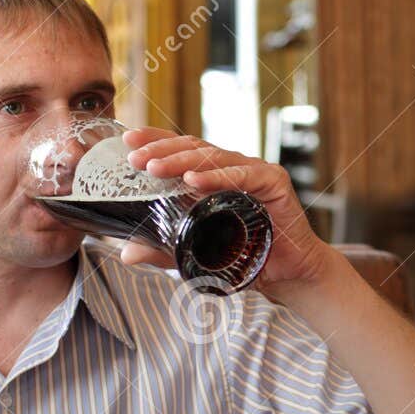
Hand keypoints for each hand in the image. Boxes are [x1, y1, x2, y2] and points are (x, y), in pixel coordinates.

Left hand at [119, 127, 336, 296]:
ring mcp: (253, 171)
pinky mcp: (273, 181)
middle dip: (160, 150)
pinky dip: (217, 176)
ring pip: (213, 157)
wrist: (287, 274)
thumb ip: (163, 250)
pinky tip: (193, 181)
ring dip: (180, 161)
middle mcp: (232, 167)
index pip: (181, 149)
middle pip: (193, 148)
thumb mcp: (195, 253)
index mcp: (213, 175)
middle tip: (134, 159)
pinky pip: (243, 175)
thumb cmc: (246, 256)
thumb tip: (127, 254)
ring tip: (154, 168)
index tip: (127, 140)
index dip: (155, 140)